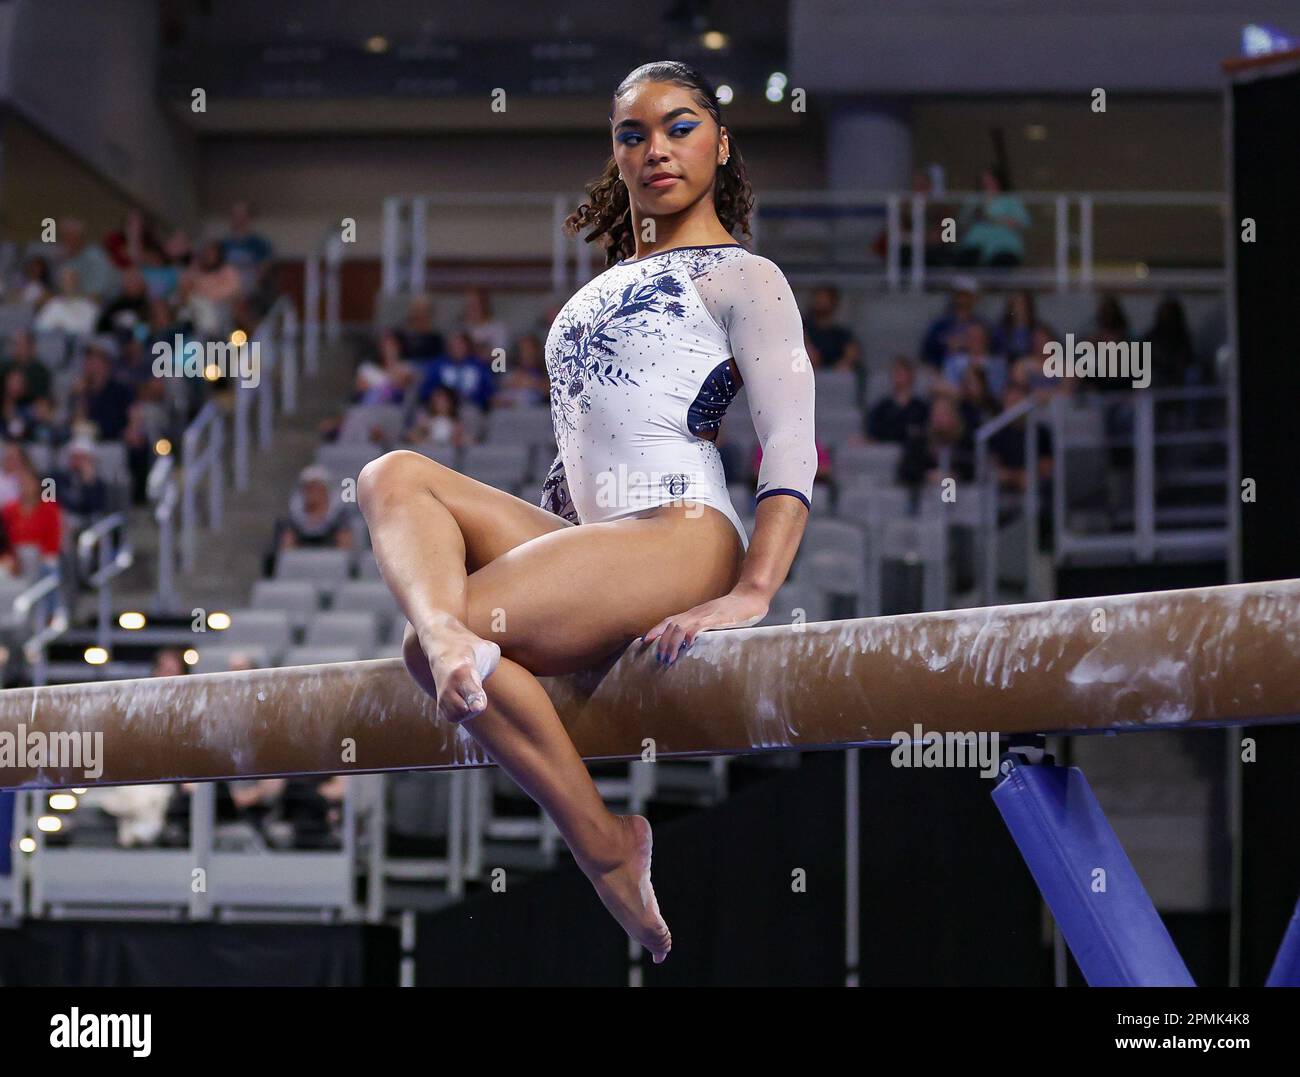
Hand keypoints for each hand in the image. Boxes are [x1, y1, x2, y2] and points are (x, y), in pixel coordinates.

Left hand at [637, 588, 769, 666]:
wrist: (750, 598)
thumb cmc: (734, 613)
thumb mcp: (715, 622)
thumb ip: (705, 630)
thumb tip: (693, 645)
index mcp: (694, 614)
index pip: (669, 620)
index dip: (656, 630)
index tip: (644, 642)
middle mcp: (696, 613)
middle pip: (671, 625)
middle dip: (661, 641)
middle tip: (657, 657)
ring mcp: (705, 614)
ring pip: (681, 627)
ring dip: (672, 643)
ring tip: (668, 658)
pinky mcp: (716, 618)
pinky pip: (699, 626)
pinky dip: (690, 635)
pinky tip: (686, 645)